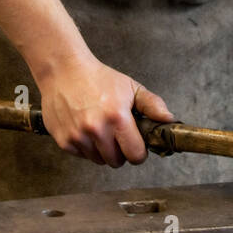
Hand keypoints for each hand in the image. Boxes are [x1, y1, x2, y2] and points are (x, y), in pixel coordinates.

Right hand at [35, 54, 173, 165]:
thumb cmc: (99, 79)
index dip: (138, 152)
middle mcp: (96, 129)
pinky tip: (85, 128)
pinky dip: (86, 147)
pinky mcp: (64, 141)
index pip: (135, 154)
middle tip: (117, 135)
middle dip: (120, 152)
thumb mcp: (130, 86)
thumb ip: (152, 105)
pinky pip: (82, 156)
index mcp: (117, 117)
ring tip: (100, 129)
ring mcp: (78, 136)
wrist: (64, 71)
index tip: (136, 145)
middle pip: (116, 162)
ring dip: (102, 150)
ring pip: (98, 160)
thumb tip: (169, 120)